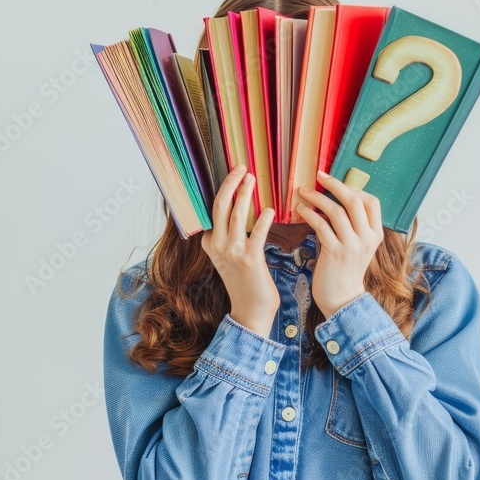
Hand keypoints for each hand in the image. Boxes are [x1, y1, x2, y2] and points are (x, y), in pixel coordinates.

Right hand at [201, 164, 278, 336]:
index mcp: (210, 243)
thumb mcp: (230, 257)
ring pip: (236, 215)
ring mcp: (232, 252)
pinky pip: (256, 233)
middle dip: (230, 184)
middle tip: (242, 167)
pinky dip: (262, 219)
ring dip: (245, 194)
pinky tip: (270, 209)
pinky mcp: (249, 260)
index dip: (224, 188)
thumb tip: (240, 211)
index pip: (213, 209)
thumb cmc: (245, 282)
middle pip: (220, 206)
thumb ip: (231, 236)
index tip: (235, 173)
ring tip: (252, 179)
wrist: (250, 312)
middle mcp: (217, 245)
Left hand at [296, 170, 383, 318]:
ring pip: (336, 211)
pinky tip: (300, 209)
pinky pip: (321, 225)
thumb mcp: (357, 246)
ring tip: (302, 192)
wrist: (342, 299)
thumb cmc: (345, 270)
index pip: (371, 201)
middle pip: (354, 200)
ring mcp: (352, 245)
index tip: (335, 183)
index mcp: (375, 234)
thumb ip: (353, 226)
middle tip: (318, 175)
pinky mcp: (335, 252)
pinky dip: (309, 214)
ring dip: (316, 197)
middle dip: (334, 184)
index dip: (353, 188)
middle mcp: (367, 238)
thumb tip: (336, 200)